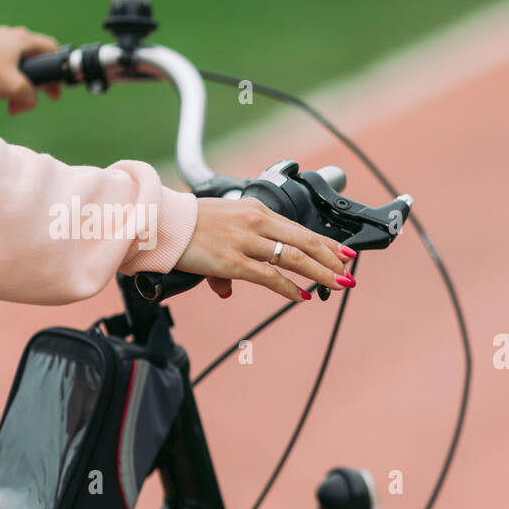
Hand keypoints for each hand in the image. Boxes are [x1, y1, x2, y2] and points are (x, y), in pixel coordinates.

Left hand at [0, 26, 61, 114]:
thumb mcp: (15, 88)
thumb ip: (30, 98)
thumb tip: (30, 102)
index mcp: (23, 40)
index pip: (52, 48)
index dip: (59, 69)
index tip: (55, 87)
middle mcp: (11, 36)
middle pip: (35, 58)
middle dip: (38, 82)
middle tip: (37, 97)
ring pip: (17, 64)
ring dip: (20, 84)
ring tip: (13, 100)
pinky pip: (1, 64)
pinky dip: (4, 80)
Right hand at [175, 197, 356, 301]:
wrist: (160, 222)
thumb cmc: (186, 225)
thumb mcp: (219, 228)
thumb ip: (231, 259)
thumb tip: (228, 290)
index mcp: (256, 211)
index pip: (299, 228)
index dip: (325, 243)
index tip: (344, 253)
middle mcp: (256, 223)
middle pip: (305, 242)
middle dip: (331, 259)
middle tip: (348, 272)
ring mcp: (246, 242)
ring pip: (294, 259)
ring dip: (320, 273)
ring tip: (337, 284)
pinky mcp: (233, 261)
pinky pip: (269, 277)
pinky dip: (289, 288)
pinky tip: (302, 297)